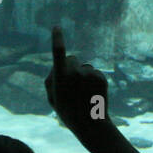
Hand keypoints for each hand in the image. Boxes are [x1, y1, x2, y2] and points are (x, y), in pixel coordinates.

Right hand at [45, 25, 111, 140]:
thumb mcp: (52, 98)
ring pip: (84, 67)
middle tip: (72, 85)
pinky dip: (93, 81)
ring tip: (84, 94)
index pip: (58, 54)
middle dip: (71, 67)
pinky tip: (93, 94)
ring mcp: (89, 74)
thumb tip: (57, 67)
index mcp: (60, 78)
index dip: (57, 40)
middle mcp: (75, 73)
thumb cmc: (68, 112)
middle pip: (72, 59)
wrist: (90, 124)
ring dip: (83, 76)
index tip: (57, 27)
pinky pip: (94, 73)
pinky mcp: (101, 77)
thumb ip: (51, 80)